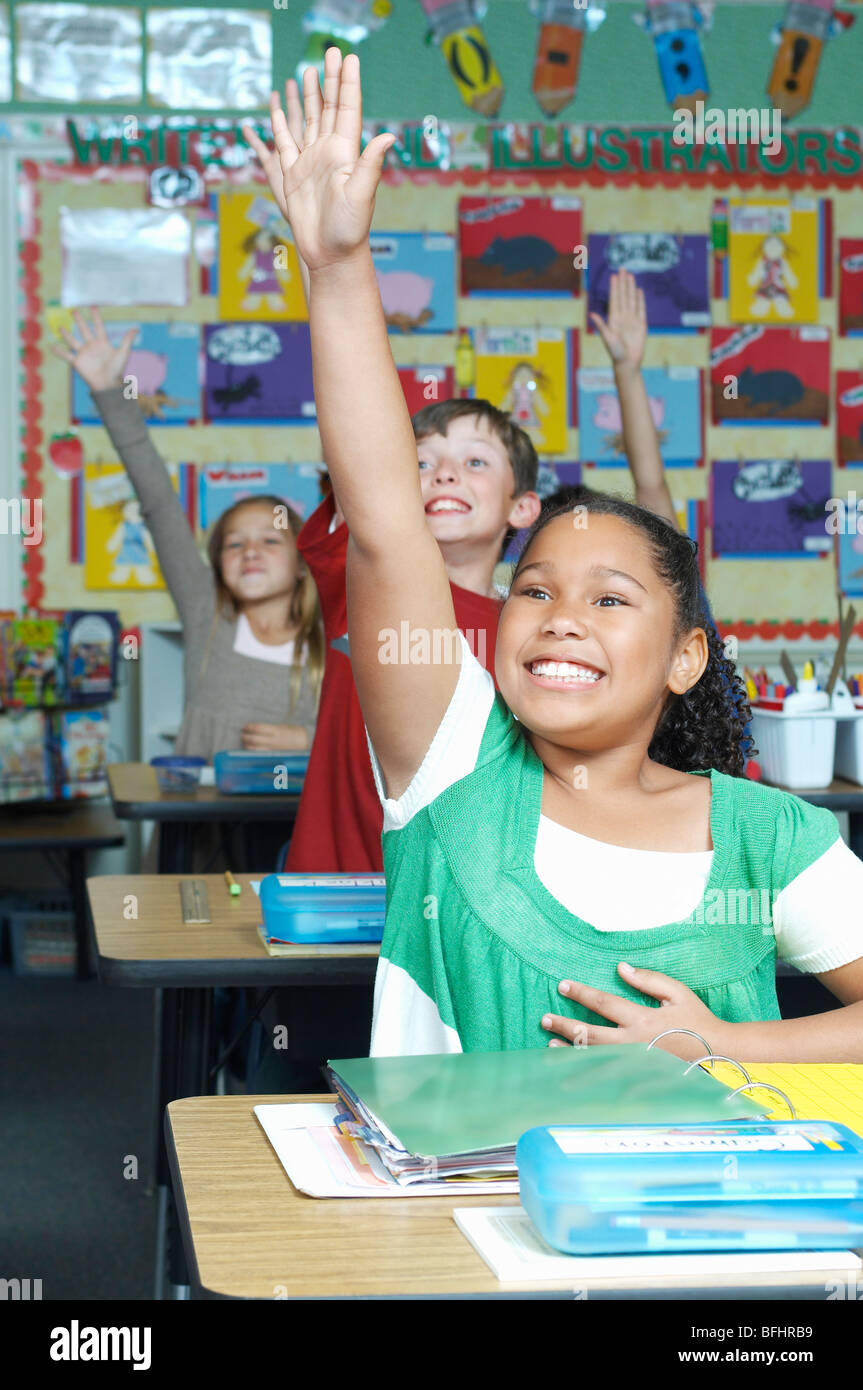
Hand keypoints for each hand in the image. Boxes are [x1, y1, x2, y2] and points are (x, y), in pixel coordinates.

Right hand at [51, 307, 136, 392]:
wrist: (108, 384)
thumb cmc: (117, 370)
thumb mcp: (123, 353)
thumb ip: (127, 340)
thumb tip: (136, 329)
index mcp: (103, 343)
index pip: (98, 327)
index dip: (96, 317)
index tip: (93, 306)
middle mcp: (92, 346)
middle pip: (84, 330)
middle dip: (79, 321)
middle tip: (74, 310)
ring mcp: (84, 354)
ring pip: (73, 341)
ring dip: (66, 334)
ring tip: (60, 327)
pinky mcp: (77, 362)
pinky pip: (66, 355)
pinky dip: (58, 351)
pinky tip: (52, 346)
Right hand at [241, 49, 394, 272]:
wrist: (330, 255)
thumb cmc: (349, 230)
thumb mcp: (360, 196)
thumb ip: (370, 165)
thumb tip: (386, 138)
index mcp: (346, 152)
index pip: (347, 109)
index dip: (348, 83)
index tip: (349, 58)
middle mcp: (329, 153)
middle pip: (327, 107)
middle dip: (330, 80)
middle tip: (331, 51)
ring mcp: (310, 162)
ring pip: (307, 120)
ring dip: (307, 96)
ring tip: (308, 71)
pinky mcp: (292, 175)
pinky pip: (283, 142)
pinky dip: (279, 123)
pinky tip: (277, 107)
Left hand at [241, 722, 307, 750]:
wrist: (307, 743)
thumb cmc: (295, 733)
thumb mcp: (283, 727)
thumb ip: (270, 729)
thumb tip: (256, 729)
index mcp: (277, 731)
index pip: (258, 728)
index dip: (249, 727)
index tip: (245, 726)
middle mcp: (274, 741)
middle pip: (254, 739)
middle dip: (246, 737)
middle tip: (243, 734)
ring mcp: (273, 750)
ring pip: (255, 750)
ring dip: (247, 746)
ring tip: (245, 743)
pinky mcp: (274, 757)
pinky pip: (260, 755)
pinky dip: (254, 753)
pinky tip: (251, 751)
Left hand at [541, 962, 725, 1058]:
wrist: (718, 1052)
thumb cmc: (697, 1018)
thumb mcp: (676, 992)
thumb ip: (648, 979)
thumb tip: (621, 968)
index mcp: (642, 1018)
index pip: (603, 1003)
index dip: (580, 993)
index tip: (562, 986)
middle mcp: (633, 1043)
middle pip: (589, 1034)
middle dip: (564, 1025)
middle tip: (544, 1018)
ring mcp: (634, 1063)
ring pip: (594, 1058)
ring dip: (570, 1051)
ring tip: (550, 1044)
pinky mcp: (639, 1076)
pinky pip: (608, 1074)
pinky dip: (588, 1070)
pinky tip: (573, 1067)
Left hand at [590, 269, 646, 370]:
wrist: (627, 362)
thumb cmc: (615, 353)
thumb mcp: (607, 338)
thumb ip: (601, 325)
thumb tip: (592, 314)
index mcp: (613, 319)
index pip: (614, 299)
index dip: (614, 288)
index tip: (614, 276)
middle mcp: (622, 317)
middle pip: (623, 296)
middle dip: (623, 283)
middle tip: (623, 269)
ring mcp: (632, 320)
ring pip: (632, 299)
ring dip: (631, 288)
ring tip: (630, 275)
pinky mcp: (641, 324)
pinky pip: (641, 309)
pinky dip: (640, 300)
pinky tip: (638, 291)